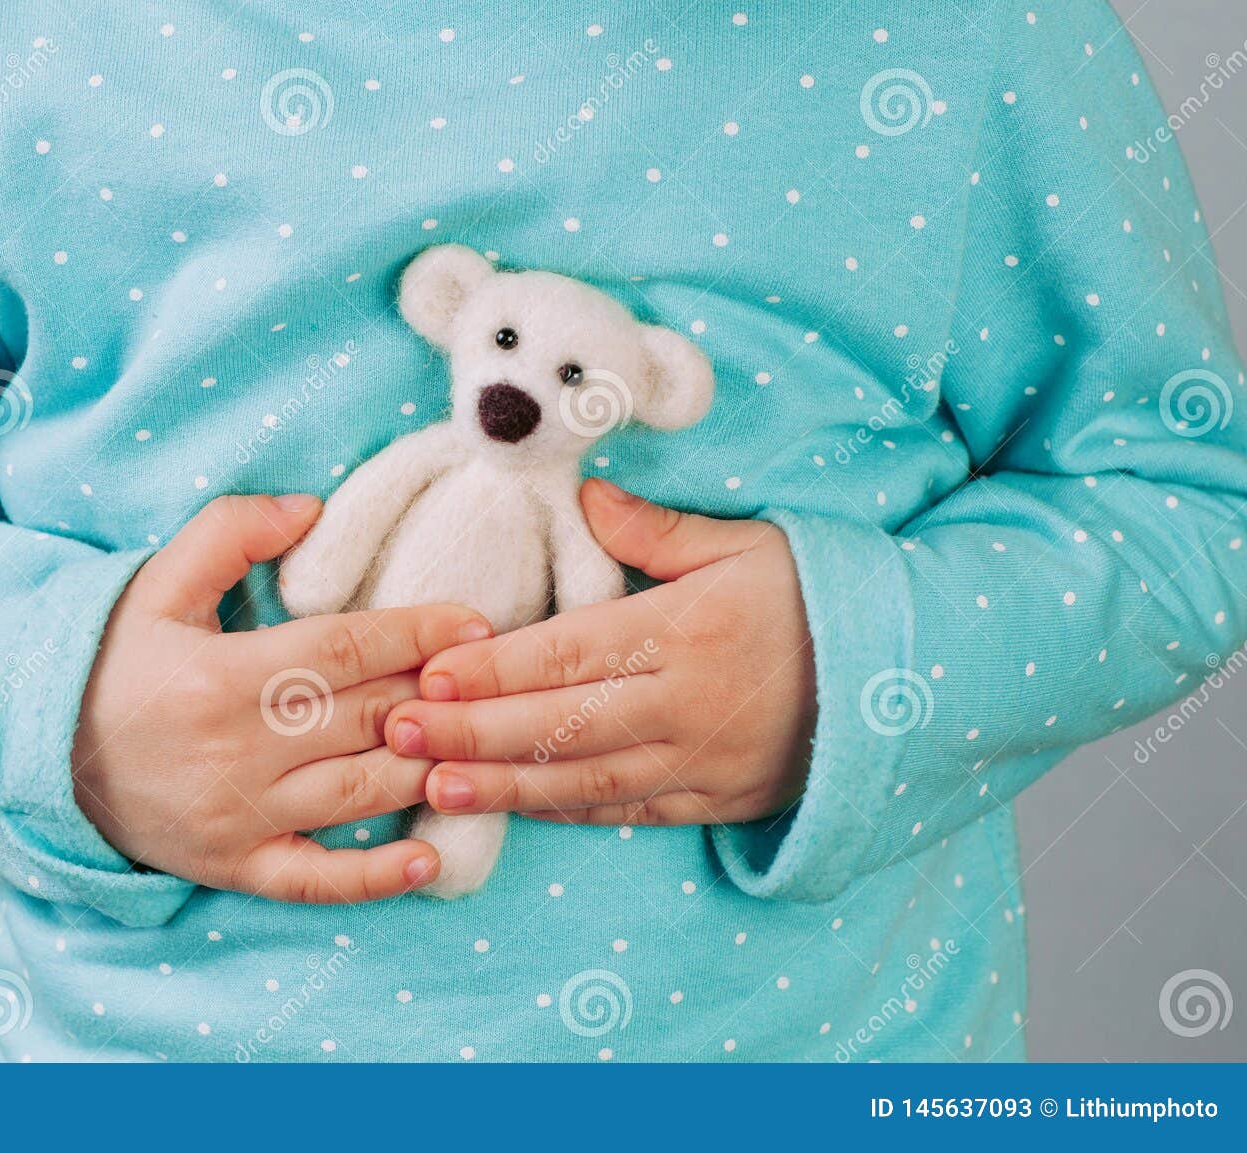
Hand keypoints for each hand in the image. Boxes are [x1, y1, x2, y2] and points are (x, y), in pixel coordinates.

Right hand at [72, 494, 491, 901]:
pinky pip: (316, 879)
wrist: (39, 758)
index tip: (475, 623)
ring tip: (478, 744)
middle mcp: (236, 750)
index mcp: (221, 676)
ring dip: (427, 767)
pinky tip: (431, 857)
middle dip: (436, 694)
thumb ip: (228, 533)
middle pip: (365, 716)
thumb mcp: (154, 586)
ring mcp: (238, 817)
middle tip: (493, 677)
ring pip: (358, 793)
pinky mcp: (235, 866)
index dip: (417, 632)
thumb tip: (310, 508)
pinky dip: (376, 877)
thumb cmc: (112, 663)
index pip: (343, 648)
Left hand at [383, 479, 816, 825]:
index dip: (493, 668)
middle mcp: (687, 703)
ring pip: (586, 779)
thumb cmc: (817, 594)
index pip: (567, 653)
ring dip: (506, 784)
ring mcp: (702, 760)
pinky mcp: (719, 800)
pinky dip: (572, 812)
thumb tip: (585, 497)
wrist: (910, 675)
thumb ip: (657, 530)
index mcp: (686, 630)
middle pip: (560, 723)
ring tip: (436, 784)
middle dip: (473, 730)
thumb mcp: (746, 544)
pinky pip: (633, 811)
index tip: (428, 673)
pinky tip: (518, 807)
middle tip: (399, 732)